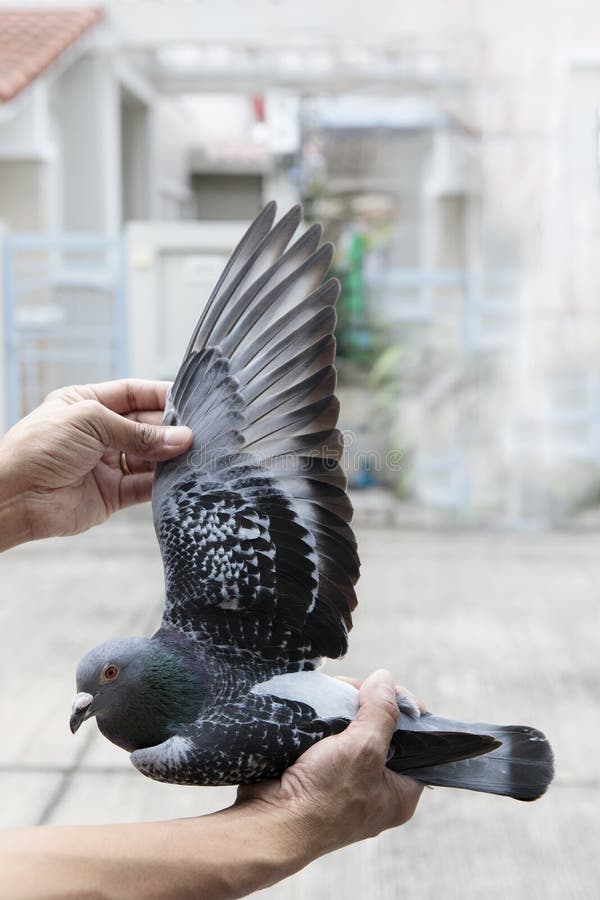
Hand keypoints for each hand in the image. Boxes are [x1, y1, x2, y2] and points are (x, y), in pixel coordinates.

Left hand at [0, 380, 191, 544]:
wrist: (14, 496)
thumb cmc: (39, 448)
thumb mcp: (90, 422)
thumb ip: (137, 431)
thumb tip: (180, 437)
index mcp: (87, 404)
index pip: (133, 394)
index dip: (160, 395)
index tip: (189, 399)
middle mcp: (98, 432)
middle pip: (145, 426)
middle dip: (170, 428)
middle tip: (198, 431)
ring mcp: (105, 463)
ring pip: (149, 457)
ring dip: (169, 456)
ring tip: (194, 453)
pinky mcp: (111, 494)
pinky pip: (144, 486)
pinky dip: (162, 483)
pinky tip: (179, 476)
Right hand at [236, 670, 423, 857]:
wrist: (270, 823)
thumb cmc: (324, 797)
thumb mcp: (364, 749)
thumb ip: (381, 712)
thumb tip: (385, 678)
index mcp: (399, 792)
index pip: (418, 743)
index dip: (406, 711)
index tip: (387, 689)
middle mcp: (376, 787)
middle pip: (383, 730)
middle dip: (367, 704)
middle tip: (351, 691)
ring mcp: (345, 779)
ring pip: (353, 728)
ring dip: (342, 707)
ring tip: (330, 694)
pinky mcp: (318, 770)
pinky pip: (329, 734)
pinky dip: (323, 717)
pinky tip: (317, 707)